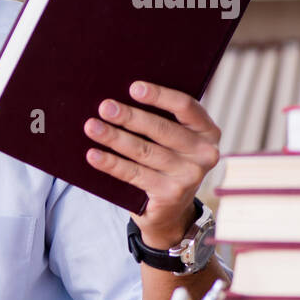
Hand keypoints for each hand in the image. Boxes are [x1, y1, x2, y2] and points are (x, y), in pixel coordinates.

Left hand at [82, 80, 220, 248]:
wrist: (170, 211)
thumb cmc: (165, 162)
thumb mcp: (172, 141)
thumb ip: (160, 120)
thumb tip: (120, 98)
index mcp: (208, 131)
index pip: (186, 107)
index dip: (159, 96)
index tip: (133, 88)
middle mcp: (204, 153)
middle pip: (161, 129)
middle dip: (130, 117)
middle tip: (105, 107)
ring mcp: (189, 176)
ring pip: (144, 151)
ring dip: (114, 138)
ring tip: (92, 127)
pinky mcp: (170, 194)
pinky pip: (134, 174)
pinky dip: (111, 163)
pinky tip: (93, 155)